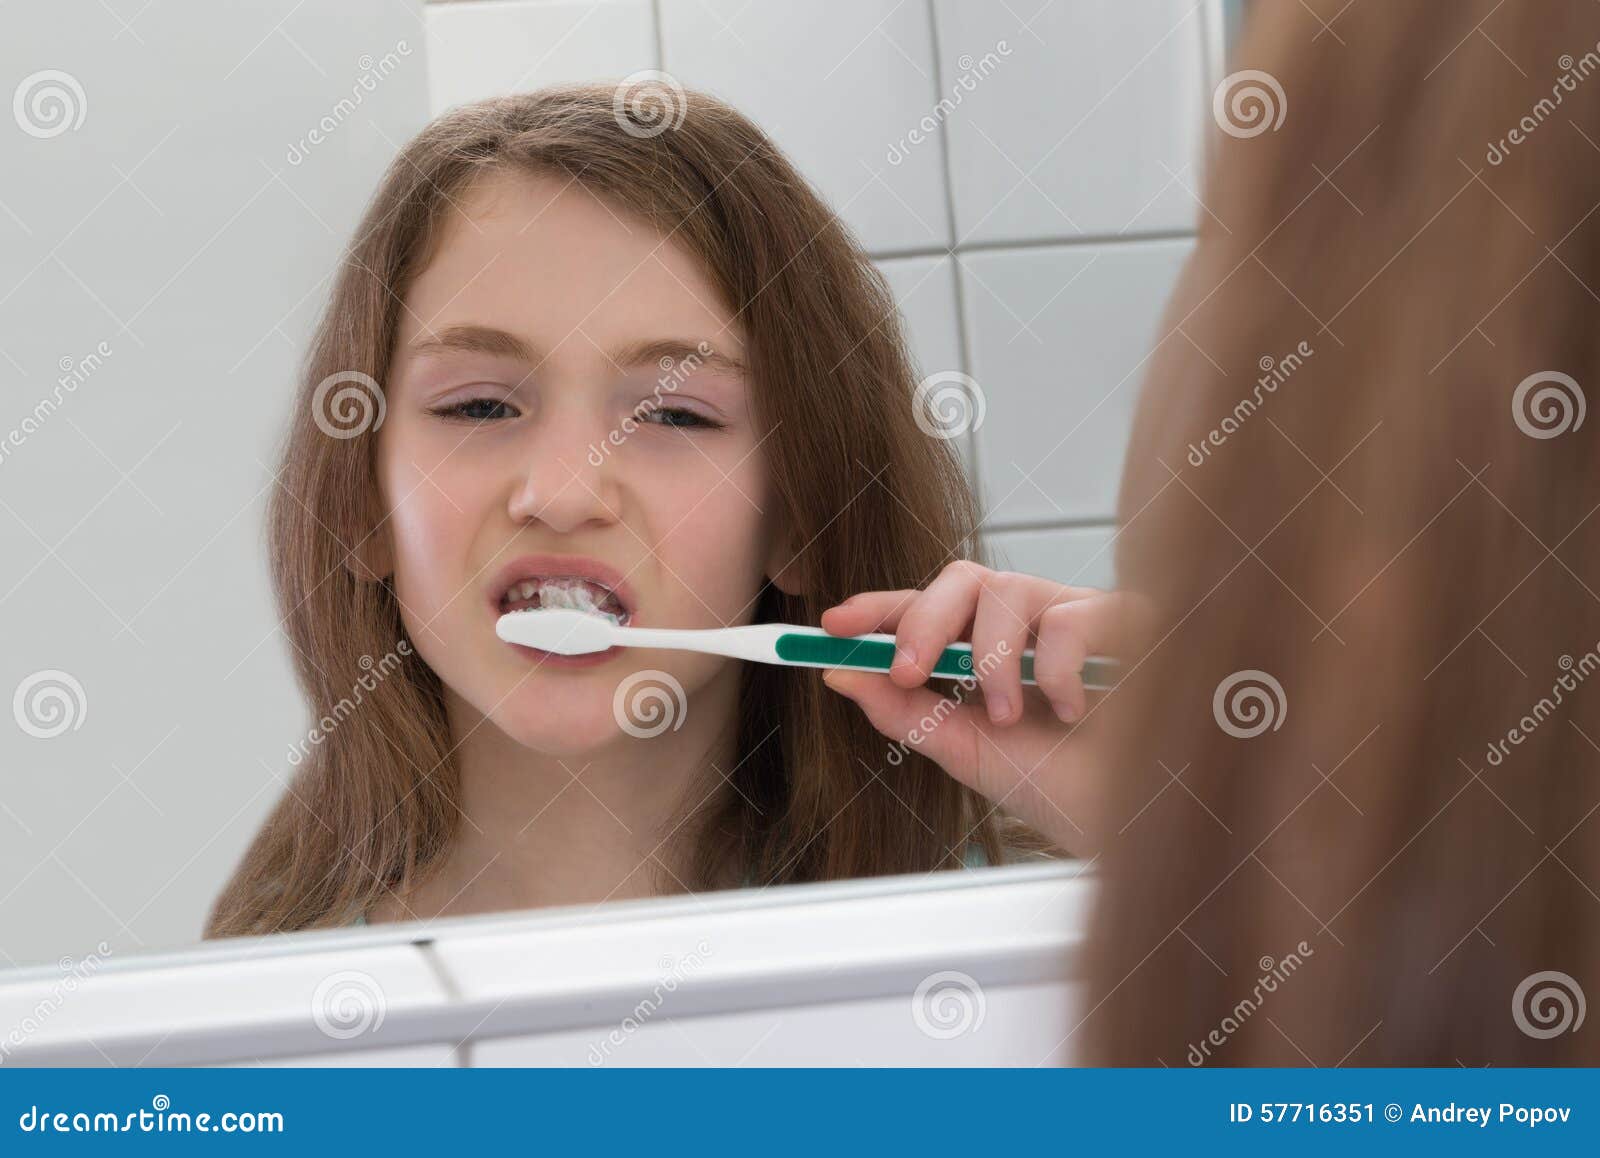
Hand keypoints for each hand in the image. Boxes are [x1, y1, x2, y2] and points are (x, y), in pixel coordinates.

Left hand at [818, 561, 1132, 853]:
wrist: (1138, 821)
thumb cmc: (1064, 785)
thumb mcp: (967, 751)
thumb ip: (905, 712)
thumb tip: (839, 674)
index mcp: (987, 651)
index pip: (925, 611)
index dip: (877, 609)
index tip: (829, 626)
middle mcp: (1028, 625)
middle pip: (961, 580)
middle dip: (922, 620)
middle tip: (906, 667)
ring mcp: (1076, 618)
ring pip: (1007, 589)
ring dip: (990, 657)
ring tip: (1003, 714)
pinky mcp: (1127, 622)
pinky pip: (1071, 617)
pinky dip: (1058, 668)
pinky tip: (1071, 709)